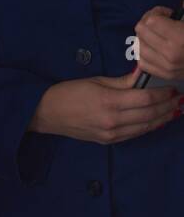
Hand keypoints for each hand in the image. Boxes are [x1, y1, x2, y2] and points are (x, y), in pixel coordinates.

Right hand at [28, 71, 178, 143]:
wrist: (47, 113)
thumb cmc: (68, 92)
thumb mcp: (95, 81)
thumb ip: (122, 82)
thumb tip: (142, 75)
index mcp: (109, 102)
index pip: (145, 99)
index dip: (162, 94)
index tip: (172, 89)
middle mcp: (113, 121)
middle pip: (149, 114)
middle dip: (167, 106)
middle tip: (178, 99)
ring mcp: (112, 133)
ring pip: (146, 127)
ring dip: (162, 118)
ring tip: (173, 110)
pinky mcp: (109, 141)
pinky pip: (135, 134)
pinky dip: (149, 126)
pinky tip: (156, 120)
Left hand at [134, 6, 183, 80]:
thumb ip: (180, 15)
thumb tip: (172, 6)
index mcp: (180, 39)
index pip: (151, 21)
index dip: (158, 13)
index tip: (168, 14)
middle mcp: (171, 54)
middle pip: (141, 30)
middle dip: (149, 22)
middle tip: (162, 22)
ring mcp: (167, 67)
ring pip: (138, 45)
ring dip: (146, 37)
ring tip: (159, 35)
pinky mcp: (165, 75)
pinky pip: (142, 61)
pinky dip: (146, 53)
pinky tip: (156, 48)